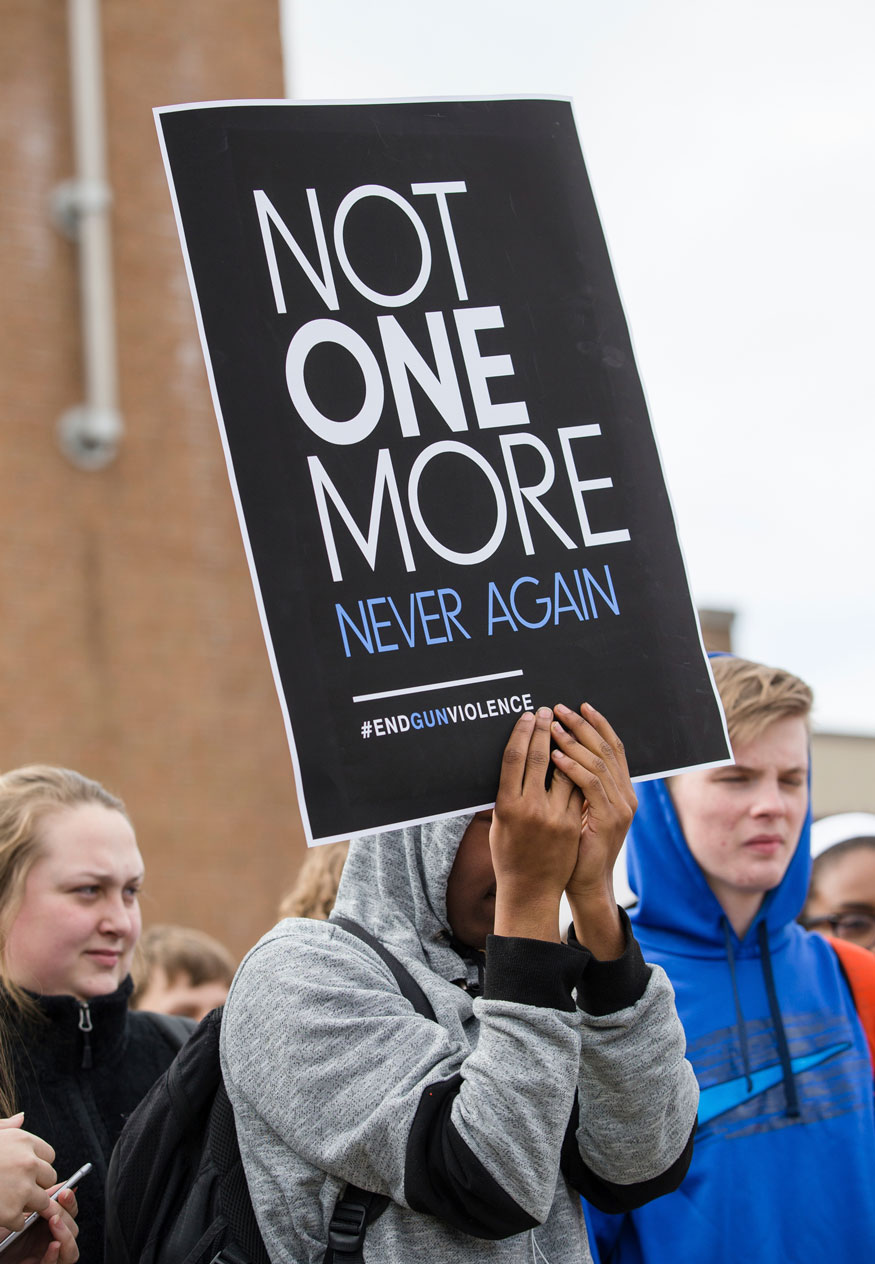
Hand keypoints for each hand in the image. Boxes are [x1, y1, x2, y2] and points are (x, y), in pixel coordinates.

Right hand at [0, 1116, 55, 1230]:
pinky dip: (11, 1222)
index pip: (49, 1156)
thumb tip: (21, 1118)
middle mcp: (28, 1163)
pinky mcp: (11, 1212)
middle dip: (35, 1185)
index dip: (36, 1165)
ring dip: (26, 1204)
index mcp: (24, 1141)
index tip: (22, 1171)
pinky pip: (22, 1221)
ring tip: (6, 1201)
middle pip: (49, 1179)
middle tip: (15, 1189)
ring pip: (41, 1201)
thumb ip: (7, 1127)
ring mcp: (22, 1189)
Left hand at [0, 1187, 78, 1263]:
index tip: (65, 1193)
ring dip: (66, 1235)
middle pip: (73, 1230)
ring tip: (54, 1222)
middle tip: (48, 1206)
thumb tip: (64, 1186)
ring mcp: (47, 1257)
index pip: (71, 1214)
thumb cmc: (4, 1234)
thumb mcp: (23, 1214)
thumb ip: (43, 1200)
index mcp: (51, 1226)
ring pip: (71, 1252)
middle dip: (64, 1215)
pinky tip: (53, 1246)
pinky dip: (54, 1256)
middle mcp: (52, 1241)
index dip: (71, 1203)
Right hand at [490, 708, 584, 941]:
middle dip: (545, 729)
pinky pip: (578, 789)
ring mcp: (554, 816)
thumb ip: (507, 792)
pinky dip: (579, 769)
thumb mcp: (499, 822)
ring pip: (564, 770)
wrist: (531, 888)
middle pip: (539, 757)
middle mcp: (530, 808)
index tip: (528, 715)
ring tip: (566, 726)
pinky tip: (580, 754)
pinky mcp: (572, 823)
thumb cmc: (509, 853)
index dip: (522, 732)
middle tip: (549, 710)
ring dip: (566, 744)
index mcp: (506, 805)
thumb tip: (515, 759)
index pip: (514, 758)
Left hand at [550, 703, 636, 957]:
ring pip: (599, 762)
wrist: (585, 885)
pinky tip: (555, 756)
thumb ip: (576, 786)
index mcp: (621, 792)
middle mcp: (626, 796)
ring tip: (552, 726)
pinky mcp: (608, 820)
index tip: (579, 706)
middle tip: (560, 708)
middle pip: (608, 749)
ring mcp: (620, 808)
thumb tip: (557, 754)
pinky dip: (572, 767)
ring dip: (574, 741)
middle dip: (583, 725)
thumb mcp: (578, 810)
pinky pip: (590, 785)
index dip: (598, 725)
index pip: (613, 748)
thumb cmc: (575, 848)